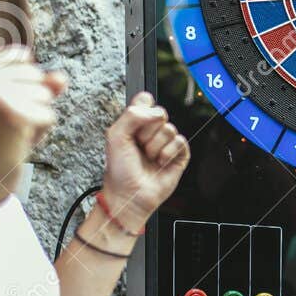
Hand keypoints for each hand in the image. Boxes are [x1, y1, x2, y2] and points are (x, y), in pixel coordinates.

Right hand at [0, 47, 67, 204]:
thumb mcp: (7, 102)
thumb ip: (36, 81)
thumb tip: (61, 78)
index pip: (21, 56)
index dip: (19, 84)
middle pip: (35, 74)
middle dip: (28, 100)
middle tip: (1, 123)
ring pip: (45, 95)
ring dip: (34, 116)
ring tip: (7, 132)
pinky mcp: (16, 115)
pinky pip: (49, 115)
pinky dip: (39, 132)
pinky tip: (16, 142)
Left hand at [99, 92, 189, 228]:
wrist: (130, 195)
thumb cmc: (120, 171)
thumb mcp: (115, 135)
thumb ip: (132, 115)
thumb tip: (155, 112)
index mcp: (136, 123)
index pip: (146, 99)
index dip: (142, 110)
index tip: (133, 126)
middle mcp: (151, 131)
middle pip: (160, 113)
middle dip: (147, 132)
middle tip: (139, 146)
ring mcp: (165, 143)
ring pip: (170, 129)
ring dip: (156, 146)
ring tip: (148, 158)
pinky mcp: (178, 155)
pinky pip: (180, 141)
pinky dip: (168, 153)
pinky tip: (160, 162)